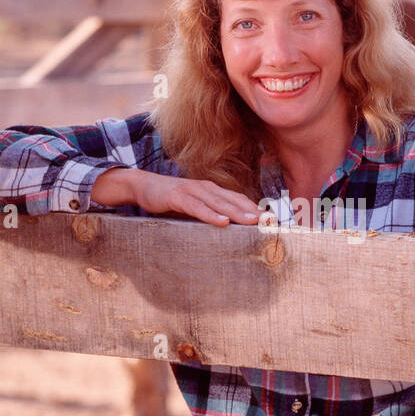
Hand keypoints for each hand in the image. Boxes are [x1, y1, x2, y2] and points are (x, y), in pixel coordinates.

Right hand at [96, 167, 262, 226]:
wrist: (143, 186)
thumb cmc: (171, 200)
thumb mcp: (193, 208)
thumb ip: (209, 214)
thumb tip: (227, 229)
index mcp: (212, 191)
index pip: (238, 200)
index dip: (255, 209)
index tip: (272, 221)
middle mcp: (206, 188)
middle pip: (234, 201)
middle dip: (253, 211)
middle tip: (270, 222)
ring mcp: (192, 190)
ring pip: (219, 203)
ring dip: (237, 213)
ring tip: (253, 222)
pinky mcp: (178, 196)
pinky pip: (197, 207)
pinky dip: (210, 214)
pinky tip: (222, 221)